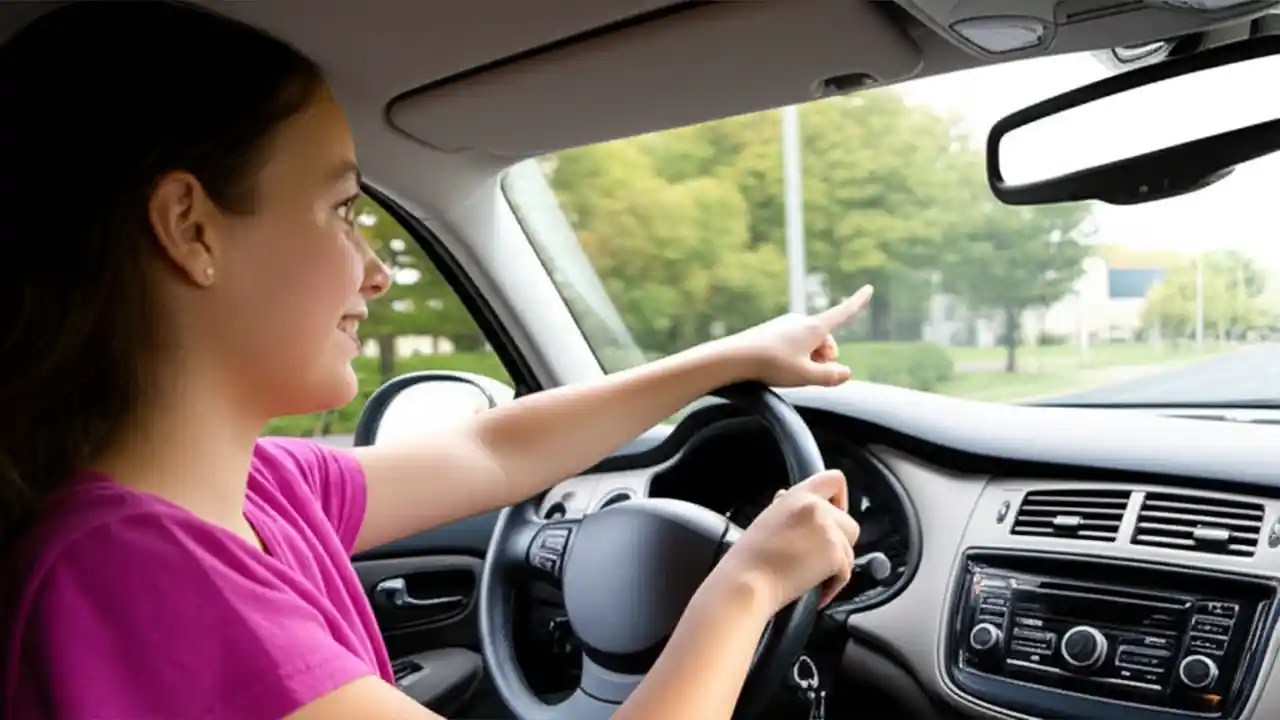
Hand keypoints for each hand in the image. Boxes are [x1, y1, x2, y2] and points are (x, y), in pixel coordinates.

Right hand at [710, 470, 860, 614]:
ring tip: (812, 576)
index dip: (840, 499)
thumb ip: (785, 507)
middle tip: (816, 556)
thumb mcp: (765, 520)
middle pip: (848, 522)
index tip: (831, 517)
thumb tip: (786, 497)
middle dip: (838, 542)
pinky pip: (846, 572)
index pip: (835, 480)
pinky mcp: (835, 554)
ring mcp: (828, 530)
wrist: (747, 584)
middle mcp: (816, 507)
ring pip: (849, 549)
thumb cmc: (748, 559)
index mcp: (798, 495)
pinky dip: (834, 585)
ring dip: (836, 565)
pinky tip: (815, 590)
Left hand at [716, 285, 873, 387]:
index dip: (858, 302)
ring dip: (810, 358)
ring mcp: (786, 325)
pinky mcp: (774, 331)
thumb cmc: (771, 365)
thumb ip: (830, 376)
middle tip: (810, 374)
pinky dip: (795, 356)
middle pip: (826, 340)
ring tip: (791, 373)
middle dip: (825, 357)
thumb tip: (846, 372)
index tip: (869, 288)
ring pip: (810, 344)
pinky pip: (794, 344)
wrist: (734, 357)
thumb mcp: (805, 377)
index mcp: (814, 328)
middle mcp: (801, 321)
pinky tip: (779, 367)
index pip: (842, 314)